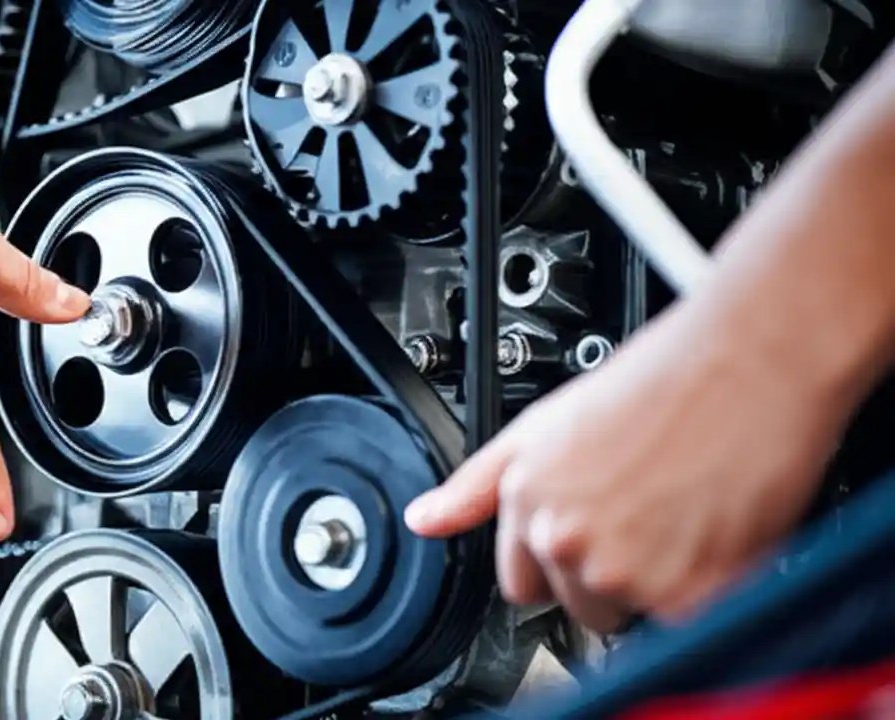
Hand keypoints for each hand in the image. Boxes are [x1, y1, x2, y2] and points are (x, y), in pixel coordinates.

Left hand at [404, 304, 851, 630]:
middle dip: (610, 571)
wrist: (750, 360)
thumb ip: (478, 484)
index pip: (522, 581)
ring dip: (656, 582)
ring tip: (679, 511)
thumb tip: (422, 520)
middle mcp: (564, 540)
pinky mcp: (683, 593)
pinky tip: (710, 529)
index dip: (562, 557)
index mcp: (527, 500)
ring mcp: (621, 570)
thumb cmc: (662, 379)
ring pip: (628, 615)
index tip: (597, 525)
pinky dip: (705, 590)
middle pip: (578, 603)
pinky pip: (683, 621)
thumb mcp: (545, 422)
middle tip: (648, 510)